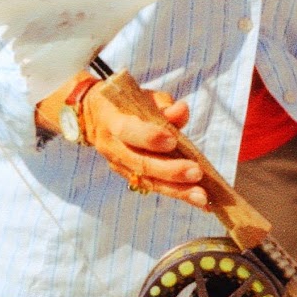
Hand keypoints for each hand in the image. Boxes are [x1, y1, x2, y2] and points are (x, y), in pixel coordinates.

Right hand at [82, 86, 209, 207]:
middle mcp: (112, 146)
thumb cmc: (126, 103)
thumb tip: (181, 111)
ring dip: (176, 190)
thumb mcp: (142, 97)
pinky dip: (175, 193)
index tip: (172, 141)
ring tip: (200, 196)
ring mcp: (118, 165)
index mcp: (112, 120)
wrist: (96, 117)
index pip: (128, 131)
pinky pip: (151, 187)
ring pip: (147, 180)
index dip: (149, 137)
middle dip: (170, 170)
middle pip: (140, 162)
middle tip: (196, 172)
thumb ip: (163, 105)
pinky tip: (195, 199)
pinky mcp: (128, 176)